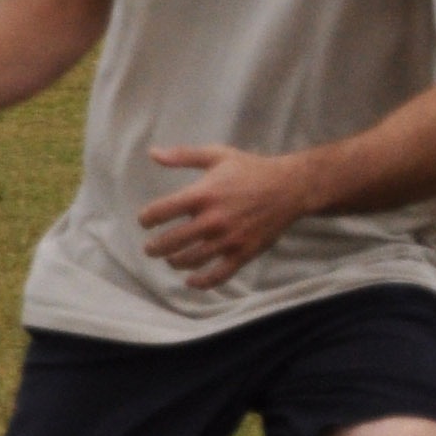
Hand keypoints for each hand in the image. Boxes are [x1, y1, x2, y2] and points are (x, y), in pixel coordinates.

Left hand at [138, 143, 309, 289]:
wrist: (290, 187)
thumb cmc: (251, 170)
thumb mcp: (217, 155)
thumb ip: (183, 155)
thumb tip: (153, 153)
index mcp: (202, 194)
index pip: (161, 211)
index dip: (147, 219)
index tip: (145, 222)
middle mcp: (213, 219)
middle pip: (171, 241)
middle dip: (155, 248)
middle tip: (150, 249)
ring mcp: (229, 239)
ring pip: (191, 260)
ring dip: (174, 262)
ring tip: (170, 260)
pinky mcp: (244, 253)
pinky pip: (218, 275)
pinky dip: (202, 282)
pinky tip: (191, 280)